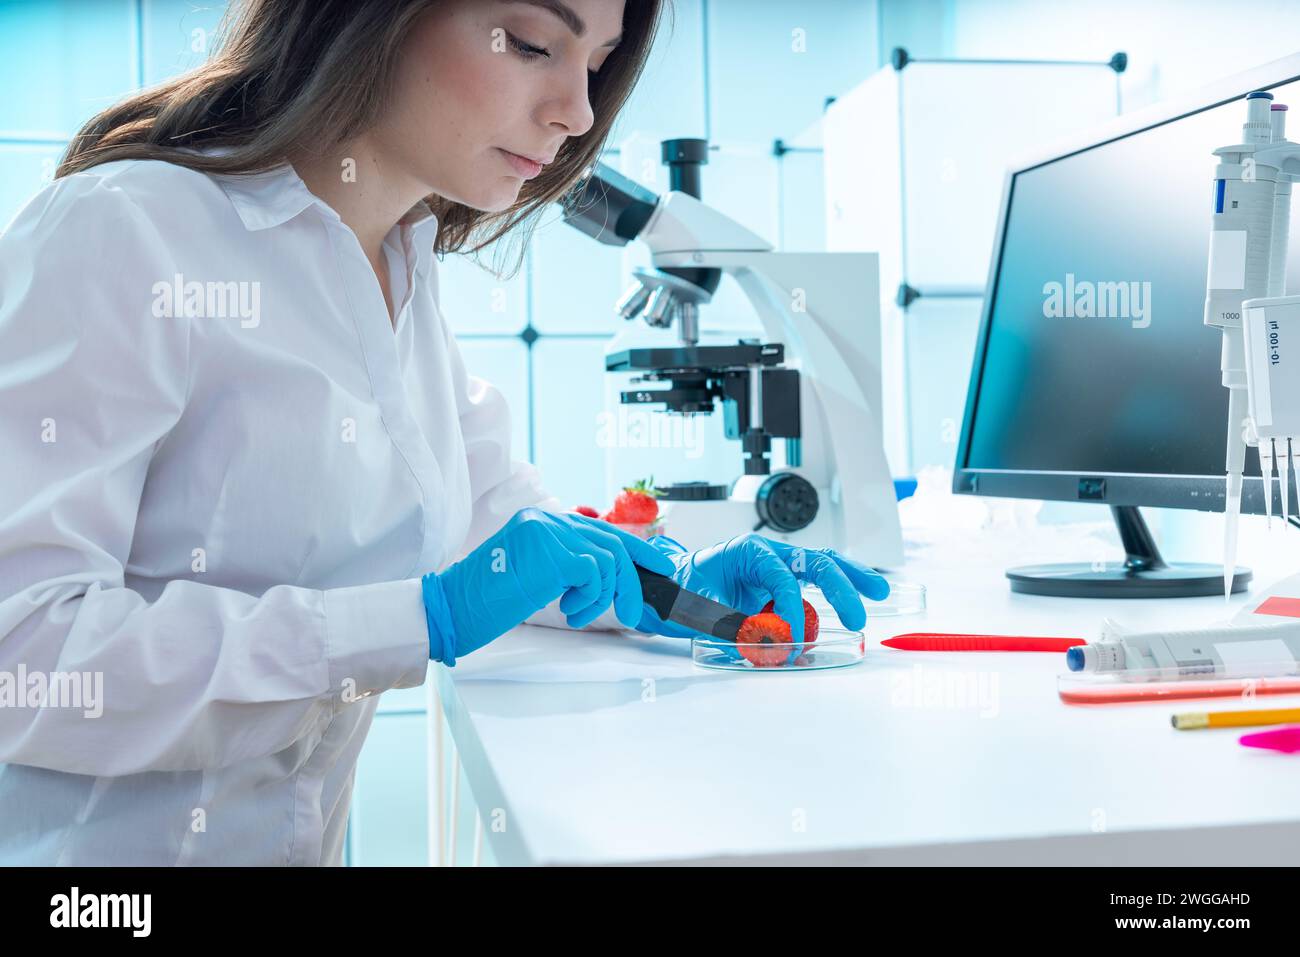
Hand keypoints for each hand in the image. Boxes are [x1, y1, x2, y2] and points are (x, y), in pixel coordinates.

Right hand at [422, 507, 676, 664]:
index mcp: (543, 522)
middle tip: (635, 612)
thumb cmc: (490, 600)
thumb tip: (608, 576)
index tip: (661, 565)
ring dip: (603, 598)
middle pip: (611, 542)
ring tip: (577, 615)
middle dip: (631, 580)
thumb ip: (566, 566)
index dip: (636, 547)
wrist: (456, 608)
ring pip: (608, 560)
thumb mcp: (535, 575)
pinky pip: (596, 574)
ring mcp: (549, 533)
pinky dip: (592, 598)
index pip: (600, 530)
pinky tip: (568, 612)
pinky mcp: (552, 553)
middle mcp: (547, 520)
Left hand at [636, 533, 889, 660]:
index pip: (781, 576)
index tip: (792, 639)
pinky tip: (856, 600)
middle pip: (815, 561)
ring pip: (823, 565)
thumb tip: (768, 648)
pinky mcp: (782, 580)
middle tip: (859, 615)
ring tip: (879, 592)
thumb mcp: (699, 609)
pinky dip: (837, 589)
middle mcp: (769, 553)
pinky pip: (814, 582)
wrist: (671, 588)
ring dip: (851, 578)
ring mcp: (779, 564)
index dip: (791, 609)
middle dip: (842, 586)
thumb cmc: (682, 592)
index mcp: (747, 551)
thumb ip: (733, 625)